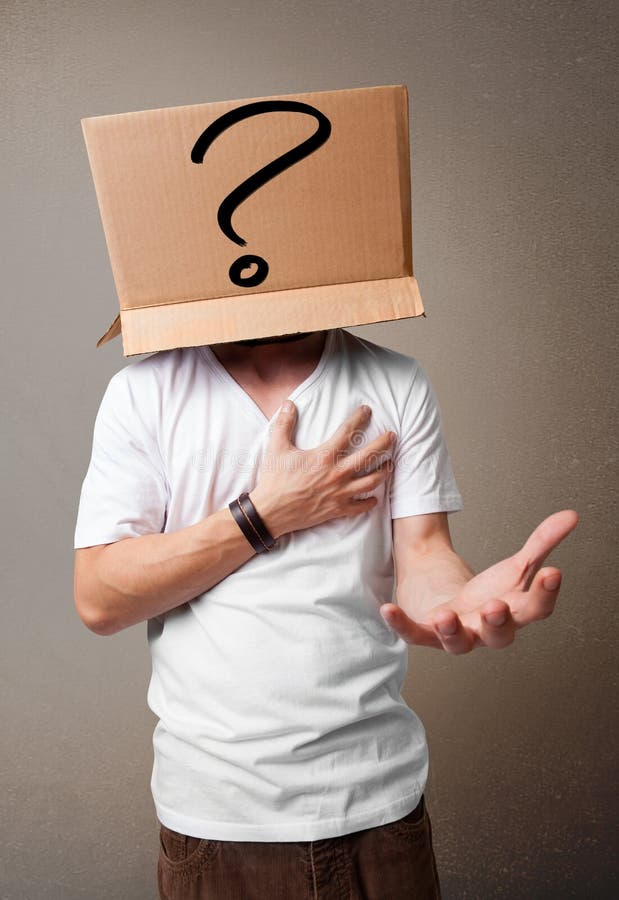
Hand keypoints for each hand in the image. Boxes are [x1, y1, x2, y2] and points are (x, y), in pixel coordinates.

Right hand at [249, 401, 394, 538]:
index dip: (359, 418)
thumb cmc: (274, 480)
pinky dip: (371, 502)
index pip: (347, 432)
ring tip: (391, 464)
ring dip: (384, 472)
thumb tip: (289, 403)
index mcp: (324, 456)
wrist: (271, 512)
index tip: (367, 410)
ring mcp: (339, 493)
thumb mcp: (276, 448)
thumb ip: (284, 423)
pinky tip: (375, 497)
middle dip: (384, 444)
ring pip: (371, 481)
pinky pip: (361, 507)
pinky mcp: (337, 509)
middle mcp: (337, 474)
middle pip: (369, 456)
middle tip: (392, 436)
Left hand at [380, 509, 578, 651]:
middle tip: (494, 606)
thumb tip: (571, 516)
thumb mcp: (514, 565)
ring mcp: (455, 634)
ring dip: (452, 631)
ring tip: (445, 615)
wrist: (445, 594)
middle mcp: (486, 629)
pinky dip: (401, 625)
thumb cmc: (486, 590)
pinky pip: (413, 633)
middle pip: (499, 635)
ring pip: (457, 643)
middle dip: (497, 622)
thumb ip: (542, 543)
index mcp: (514, 612)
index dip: (545, 593)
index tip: (553, 572)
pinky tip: (388, 610)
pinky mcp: (425, 632)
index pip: (536, 609)